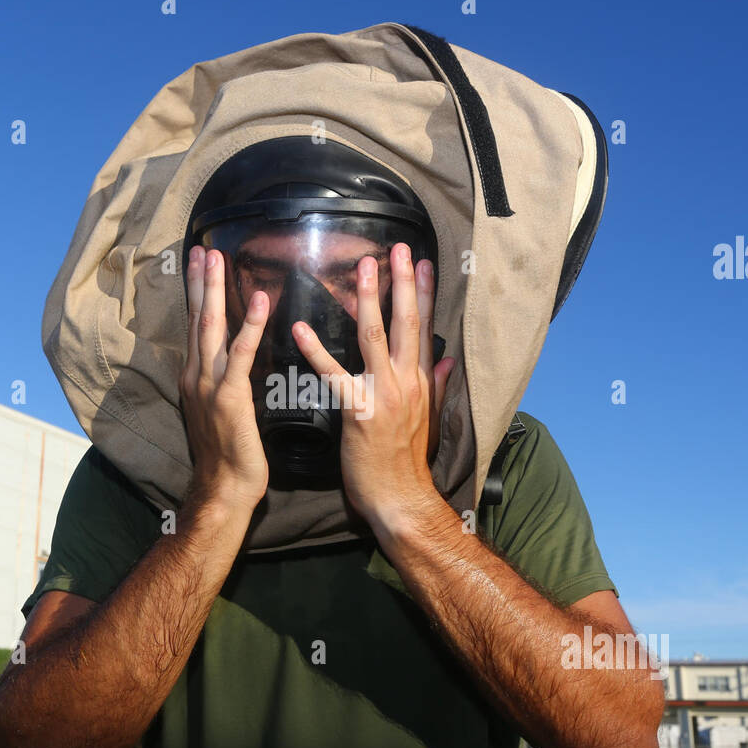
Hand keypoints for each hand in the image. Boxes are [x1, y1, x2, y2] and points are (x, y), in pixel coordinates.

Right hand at [180, 246, 269, 512]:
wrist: (225, 489)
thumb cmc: (230, 456)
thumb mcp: (222, 412)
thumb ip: (224, 383)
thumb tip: (234, 363)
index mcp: (195, 378)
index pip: (196, 327)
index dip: (198, 294)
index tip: (200, 263)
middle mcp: (196, 376)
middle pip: (197, 319)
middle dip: (199, 282)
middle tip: (202, 249)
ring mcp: (209, 385)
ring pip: (210, 328)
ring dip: (215, 292)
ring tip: (218, 260)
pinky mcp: (229, 397)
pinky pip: (240, 354)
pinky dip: (250, 325)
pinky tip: (261, 301)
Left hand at [291, 243, 454, 537]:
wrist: (399, 499)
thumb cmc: (406, 464)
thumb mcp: (428, 420)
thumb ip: (437, 384)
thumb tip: (448, 357)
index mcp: (420, 382)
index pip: (425, 328)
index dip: (423, 293)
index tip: (422, 262)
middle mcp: (407, 381)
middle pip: (408, 322)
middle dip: (403, 282)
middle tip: (398, 248)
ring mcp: (385, 394)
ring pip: (377, 337)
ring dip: (369, 300)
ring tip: (363, 268)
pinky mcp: (359, 411)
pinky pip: (335, 374)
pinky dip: (316, 351)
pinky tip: (299, 330)